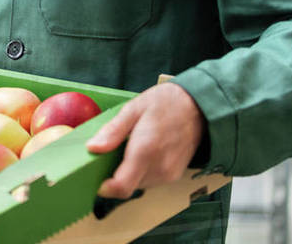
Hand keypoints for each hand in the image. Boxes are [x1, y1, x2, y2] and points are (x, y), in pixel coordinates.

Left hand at [85, 82, 206, 198]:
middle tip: (109, 155)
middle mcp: (159, 167)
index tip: (94, 179)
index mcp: (145, 150)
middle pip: (127, 187)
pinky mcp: (175, 176)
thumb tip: (93, 148)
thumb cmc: (165, 103)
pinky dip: (141, 172)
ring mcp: (169, 174)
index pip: (122, 186)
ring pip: (138, 185)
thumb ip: (113, 131)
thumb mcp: (133, 109)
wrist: (198, 107)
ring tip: (128, 149)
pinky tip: (141, 153)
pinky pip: (150, 181)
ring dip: (128, 174)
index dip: (105, 188)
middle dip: (114, 176)